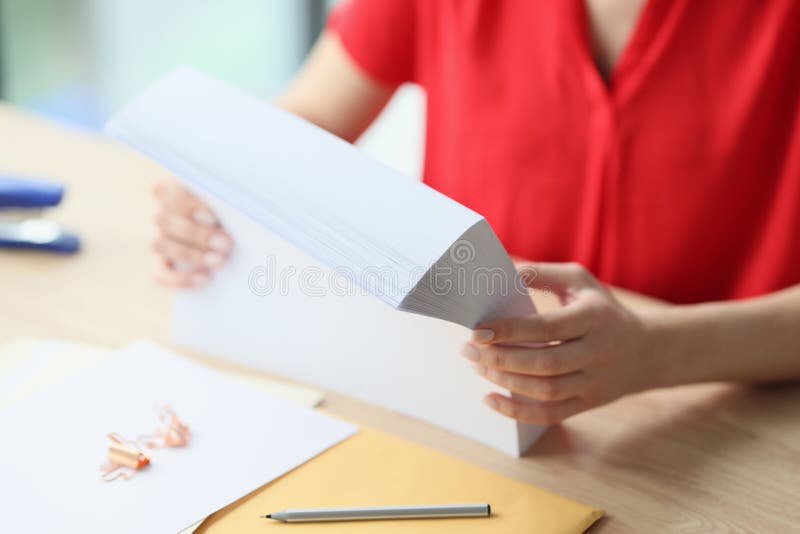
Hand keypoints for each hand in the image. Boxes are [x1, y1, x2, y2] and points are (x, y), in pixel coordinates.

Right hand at [151, 179, 232, 286]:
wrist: (246, 238)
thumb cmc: (241, 210)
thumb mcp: (238, 199)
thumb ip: (231, 196)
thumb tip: (239, 200)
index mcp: (178, 186)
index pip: (167, 190)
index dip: (187, 205)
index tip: (213, 218)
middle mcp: (164, 210)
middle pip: (162, 218)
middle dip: (196, 234)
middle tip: (226, 244)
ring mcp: (161, 237)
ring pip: (158, 243)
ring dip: (190, 254)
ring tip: (220, 261)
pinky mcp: (161, 263)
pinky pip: (158, 274)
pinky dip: (178, 279)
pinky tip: (205, 278)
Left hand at [460, 262, 659, 424]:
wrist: (646, 350)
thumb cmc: (601, 308)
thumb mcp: (579, 281)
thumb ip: (542, 274)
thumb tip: (502, 274)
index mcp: (593, 318)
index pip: (546, 328)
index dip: (509, 331)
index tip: (477, 330)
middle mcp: (596, 352)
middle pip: (543, 363)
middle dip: (499, 359)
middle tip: (467, 349)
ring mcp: (593, 382)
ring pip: (545, 391)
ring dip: (504, 382)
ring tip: (476, 367)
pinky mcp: (587, 404)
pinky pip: (550, 415)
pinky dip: (517, 412)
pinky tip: (489, 399)